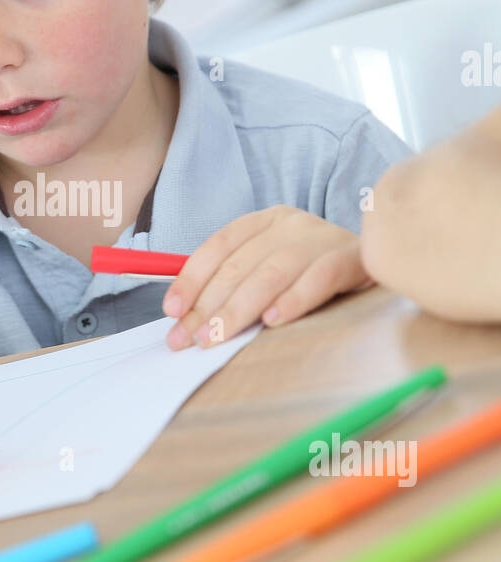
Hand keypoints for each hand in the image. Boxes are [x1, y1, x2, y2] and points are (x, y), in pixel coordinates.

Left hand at [162, 206, 371, 348]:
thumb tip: (186, 316)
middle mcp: (292, 223)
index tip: (171, 312)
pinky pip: (319, 278)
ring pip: (272, 272)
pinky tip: (273, 321)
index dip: (191, 279)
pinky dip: (294, 299)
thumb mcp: (274, 268)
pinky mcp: (354, 258)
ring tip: (216, 339)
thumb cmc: (317, 274)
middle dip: (207, 306)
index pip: (219, 247)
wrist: (389, 254)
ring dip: (239, 308)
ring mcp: (323, 237)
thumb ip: (236, 282)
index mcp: (267, 221)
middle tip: (186, 340)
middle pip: (240, 265)